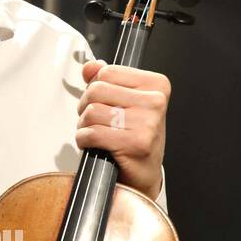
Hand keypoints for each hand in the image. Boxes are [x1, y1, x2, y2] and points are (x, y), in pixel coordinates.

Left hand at [76, 58, 169, 200]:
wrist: (145, 174)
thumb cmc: (135, 137)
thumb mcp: (125, 102)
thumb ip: (106, 80)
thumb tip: (91, 66)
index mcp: (156, 85)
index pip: (107, 72)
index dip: (96, 87)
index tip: (103, 103)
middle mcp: (155, 101)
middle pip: (97, 89)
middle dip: (87, 107)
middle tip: (96, 121)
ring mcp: (146, 123)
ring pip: (92, 111)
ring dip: (85, 125)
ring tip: (97, 134)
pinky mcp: (134, 143)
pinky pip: (92, 133)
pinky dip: (85, 140)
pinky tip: (95, 145)